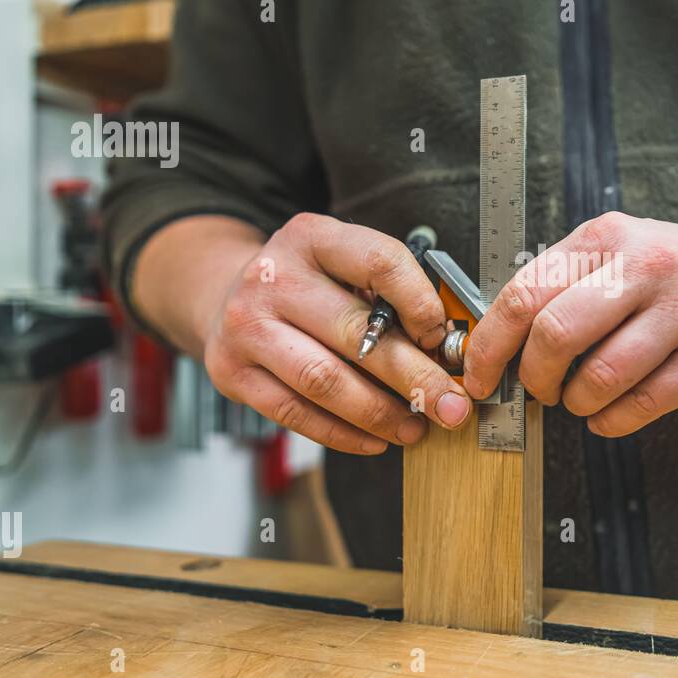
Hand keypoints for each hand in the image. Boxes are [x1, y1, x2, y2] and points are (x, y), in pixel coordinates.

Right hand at [201, 213, 472, 453]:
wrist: (227, 296)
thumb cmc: (307, 286)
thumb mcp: (344, 267)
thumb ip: (391, 298)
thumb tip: (446, 354)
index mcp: (312, 238)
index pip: (379, 263)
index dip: (421, 304)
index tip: (444, 340)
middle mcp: (274, 277)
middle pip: (356, 333)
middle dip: (414, 377)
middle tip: (449, 405)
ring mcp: (246, 326)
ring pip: (323, 380)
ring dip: (379, 412)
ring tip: (415, 428)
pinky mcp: (231, 372)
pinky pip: (295, 413)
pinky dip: (343, 433)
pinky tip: (376, 439)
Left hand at [463, 211, 677, 436]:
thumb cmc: (676, 273)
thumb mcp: (617, 254)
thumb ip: (560, 286)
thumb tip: (493, 345)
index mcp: (609, 236)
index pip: (525, 293)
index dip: (491, 345)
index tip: (480, 376)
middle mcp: (648, 264)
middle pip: (556, 334)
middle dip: (534, 378)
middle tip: (538, 390)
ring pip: (600, 377)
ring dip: (577, 403)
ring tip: (581, 399)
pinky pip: (643, 404)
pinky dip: (612, 421)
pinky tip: (609, 414)